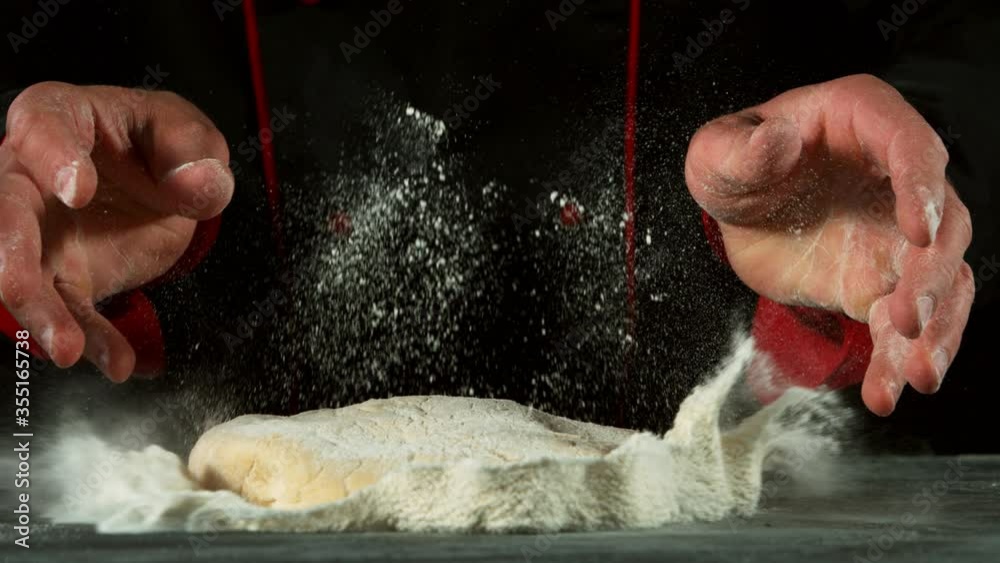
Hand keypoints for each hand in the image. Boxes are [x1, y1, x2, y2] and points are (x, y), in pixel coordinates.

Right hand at [0, 82, 233, 380]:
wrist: (163, 181)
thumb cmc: (162, 144)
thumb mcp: (190, 136)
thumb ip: (195, 154)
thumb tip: (195, 183)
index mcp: (61, 116)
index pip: (41, 127)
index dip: (52, 156)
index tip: (79, 190)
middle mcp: (30, 174)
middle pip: (4, 211)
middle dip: (7, 253)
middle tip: (16, 287)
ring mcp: (38, 231)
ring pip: (22, 273)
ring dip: (39, 314)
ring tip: (68, 349)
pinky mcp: (62, 276)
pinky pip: (69, 310)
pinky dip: (91, 339)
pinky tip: (116, 362)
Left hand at [685, 74, 973, 415]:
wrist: (736, 213)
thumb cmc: (733, 164)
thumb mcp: (718, 151)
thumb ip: (743, 148)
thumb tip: (776, 138)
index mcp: (865, 121)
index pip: (911, 147)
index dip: (921, 187)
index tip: (917, 231)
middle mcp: (897, 177)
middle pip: (942, 226)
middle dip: (929, 278)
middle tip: (904, 321)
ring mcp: (897, 234)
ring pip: (940, 283)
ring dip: (935, 331)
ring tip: (916, 377)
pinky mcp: (881, 282)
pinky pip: (903, 325)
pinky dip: (898, 361)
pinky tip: (886, 395)